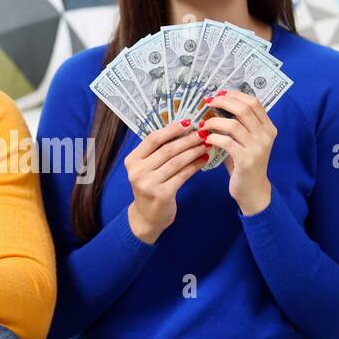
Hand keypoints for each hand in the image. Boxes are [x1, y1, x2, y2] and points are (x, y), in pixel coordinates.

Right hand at [124, 119, 209, 243]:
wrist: (147, 217)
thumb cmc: (150, 187)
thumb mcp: (146, 168)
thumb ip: (157, 152)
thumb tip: (182, 129)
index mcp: (132, 160)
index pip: (152, 139)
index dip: (171, 129)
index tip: (187, 122)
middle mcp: (138, 171)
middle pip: (167, 149)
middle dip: (187, 139)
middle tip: (203, 132)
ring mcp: (149, 184)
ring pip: (176, 161)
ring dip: (194, 151)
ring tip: (206, 143)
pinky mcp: (162, 194)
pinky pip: (183, 175)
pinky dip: (195, 165)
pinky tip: (204, 159)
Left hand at [197, 89, 275, 214]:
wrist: (253, 191)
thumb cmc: (245, 164)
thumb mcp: (246, 141)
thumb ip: (238, 125)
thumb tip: (218, 105)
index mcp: (269, 128)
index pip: (253, 102)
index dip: (235, 95)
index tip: (220, 94)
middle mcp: (266, 135)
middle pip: (244, 109)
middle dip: (223, 102)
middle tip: (208, 103)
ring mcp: (258, 148)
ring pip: (233, 124)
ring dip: (214, 121)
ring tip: (204, 125)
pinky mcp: (246, 160)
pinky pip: (226, 142)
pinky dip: (213, 137)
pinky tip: (206, 139)